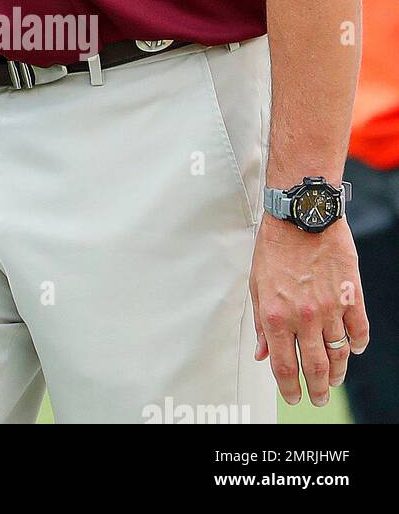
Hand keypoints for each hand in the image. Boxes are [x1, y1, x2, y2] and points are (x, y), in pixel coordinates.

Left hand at [250, 214, 367, 405]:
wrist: (300, 216)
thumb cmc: (275, 246)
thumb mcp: (256, 284)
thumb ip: (261, 323)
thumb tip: (263, 353)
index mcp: (276, 315)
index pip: (284, 365)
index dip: (289, 387)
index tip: (293, 396)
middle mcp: (304, 317)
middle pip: (315, 367)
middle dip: (316, 389)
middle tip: (316, 398)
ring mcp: (331, 309)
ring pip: (339, 354)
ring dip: (337, 373)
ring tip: (333, 380)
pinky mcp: (351, 297)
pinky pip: (359, 331)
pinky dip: (358, 345)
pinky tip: (353, 350)